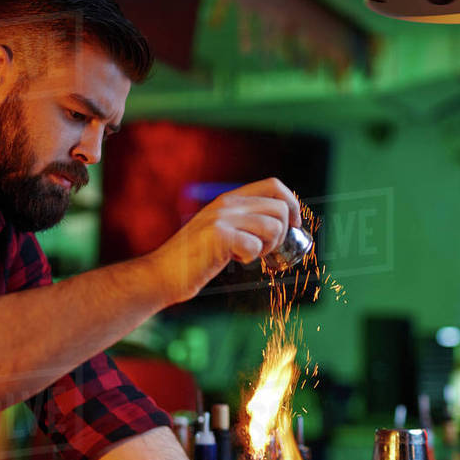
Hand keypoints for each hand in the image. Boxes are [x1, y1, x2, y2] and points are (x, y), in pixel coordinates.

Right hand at [144, 177, 301, 304]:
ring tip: (246, 255)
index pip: (274, 185)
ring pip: (272, 227)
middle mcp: (227, 203)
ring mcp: (222, 218)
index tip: (295, 225)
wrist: (164, 274)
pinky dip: (249, 259)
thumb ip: (245, 221)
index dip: (292, 204)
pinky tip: (233, 260)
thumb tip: (282, 224)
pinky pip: (254, 246)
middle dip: (282, 233)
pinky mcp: (219, 236)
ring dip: (267, 248)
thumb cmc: (195, 258)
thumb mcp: (222, 230)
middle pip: (280, 208)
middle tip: (266, 249)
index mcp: (229, 198)